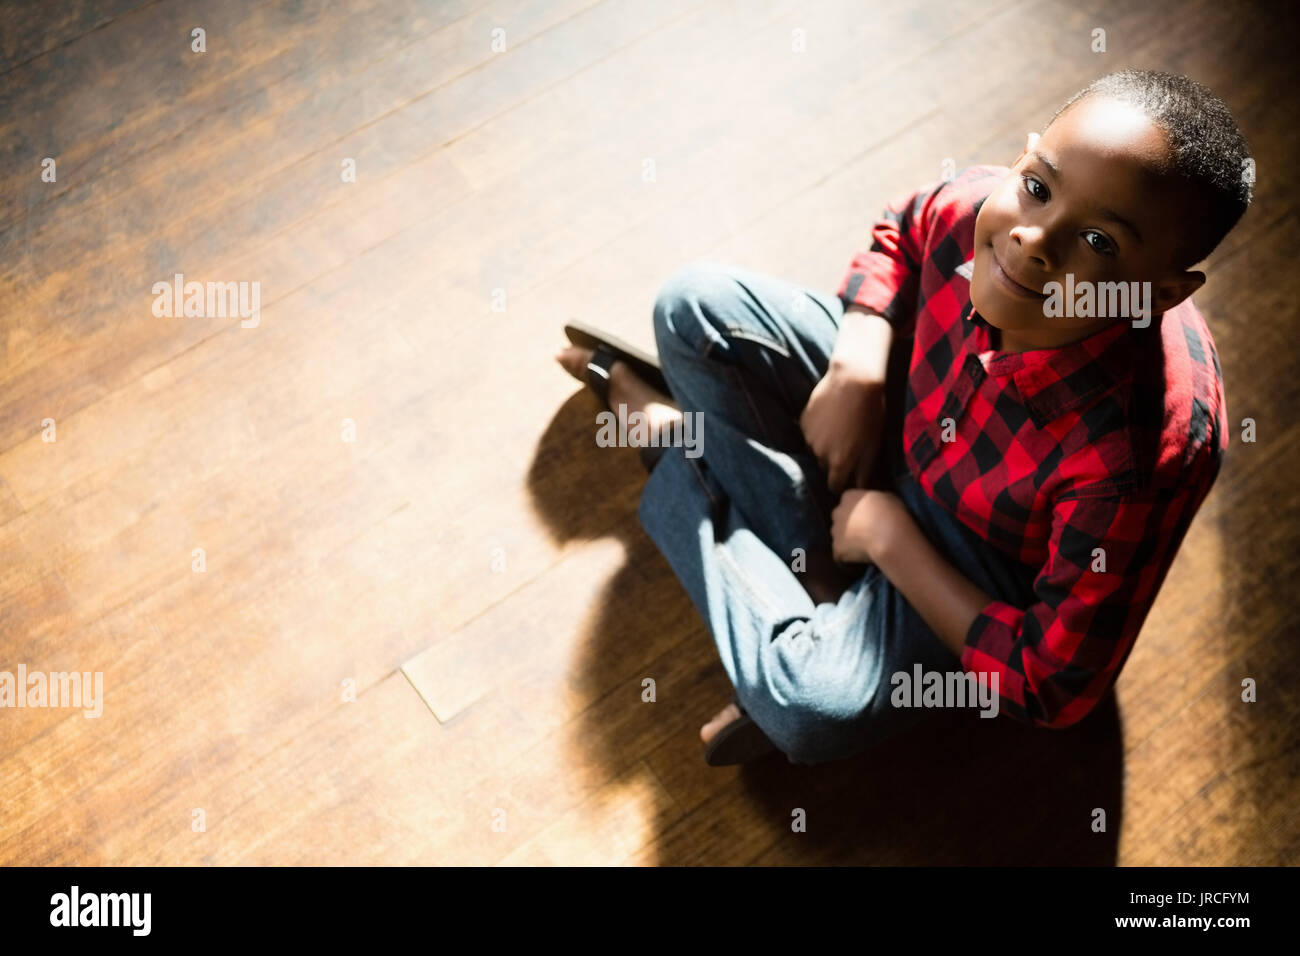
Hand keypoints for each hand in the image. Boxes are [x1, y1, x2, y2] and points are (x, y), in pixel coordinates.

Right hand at [799, 368, 885, 496]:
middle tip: (848, 446)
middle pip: (825, 468)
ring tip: (840, 429)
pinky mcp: (803, 422)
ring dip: (825, 446)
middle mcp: (820, 454)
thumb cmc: (871, 413)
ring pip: (816, 450)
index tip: (848, 477)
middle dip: (834, 463)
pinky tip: (830, 418)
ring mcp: (809, 438)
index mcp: (839, 463)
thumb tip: (862, 488)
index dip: (842, 484)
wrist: (853, 380)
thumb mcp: (874, 444)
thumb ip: (864, 470)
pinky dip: (818, 431)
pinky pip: (809, 434)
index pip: (835, 486)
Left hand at [830, 489, 909, 564]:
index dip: (859, 512)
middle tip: (866, 533)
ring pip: (839, 536)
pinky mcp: (836, 547)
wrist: (889, 537)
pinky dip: (849, 556)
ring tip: (866, 546)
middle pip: (840, 518)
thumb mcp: (888, 497)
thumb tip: (877, 506)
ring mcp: (835, 530)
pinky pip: (840, 553)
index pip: (848, 503)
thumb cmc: (892, 514)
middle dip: (849, 525)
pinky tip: (862, 557)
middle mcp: (838, 511)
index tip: (869, 519)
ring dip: (848, 540)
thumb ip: (875, 500)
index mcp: (849, 496)